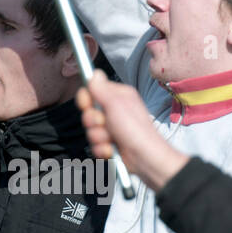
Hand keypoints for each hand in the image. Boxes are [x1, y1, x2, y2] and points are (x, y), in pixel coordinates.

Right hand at [77, 72, 186, 190]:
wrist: (145, 159)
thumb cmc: (137, 131)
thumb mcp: (116, 104)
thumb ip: (102, 89)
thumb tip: (95, 73)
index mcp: (118, 96)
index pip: (91, 91)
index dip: (86, 99)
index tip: (88, 105)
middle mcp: (114, 111)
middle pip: (88, 112)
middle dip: (93, 122)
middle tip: (105, 124)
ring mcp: (112, 128)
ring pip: (90, 130)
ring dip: (98, 137)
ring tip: (112, 139)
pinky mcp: (110, 143)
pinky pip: (95, 145)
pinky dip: (102, 149)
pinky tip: (112, 149)